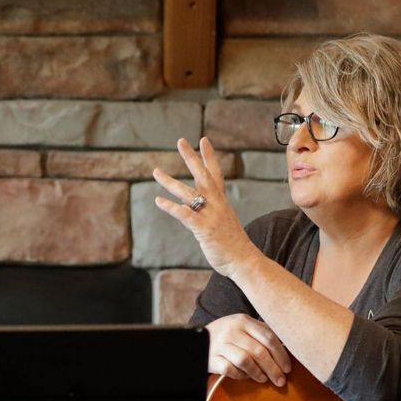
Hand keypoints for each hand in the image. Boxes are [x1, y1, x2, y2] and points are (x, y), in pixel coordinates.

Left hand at [152, 137, 260, 278]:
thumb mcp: (224, 223)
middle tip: (180, 141)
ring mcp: (209, 215)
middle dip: (191, 157)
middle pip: (203, 174)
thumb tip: (200, 214)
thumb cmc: (233, 245)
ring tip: (156, 171)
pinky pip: (184, 214)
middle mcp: (216, 204)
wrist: (244, 260)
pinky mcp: (203, 228)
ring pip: (188, 192)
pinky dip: (171, 207)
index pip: (216, 173)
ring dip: (170, 181)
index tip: (203, 140)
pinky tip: (159, 201)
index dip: (209, 156)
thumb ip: (212, 214)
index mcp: (222, 201)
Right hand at [206, 313, 291, 386]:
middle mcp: (231, 330)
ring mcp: (220, 344)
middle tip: (280, 380)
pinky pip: (230, 370)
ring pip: (245, 361)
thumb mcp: (243, 326)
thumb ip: (262, 333)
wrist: (197, 338)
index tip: (288, 368)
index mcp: (244, 320)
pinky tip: (246, 377)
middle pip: (259, 351)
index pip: (269, 337)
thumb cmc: (228, 334)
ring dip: (258, 373)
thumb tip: (288, 348)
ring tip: (263, 379)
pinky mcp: (211, 358)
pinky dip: (240, 375)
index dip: (281, 354)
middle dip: (273, 368)